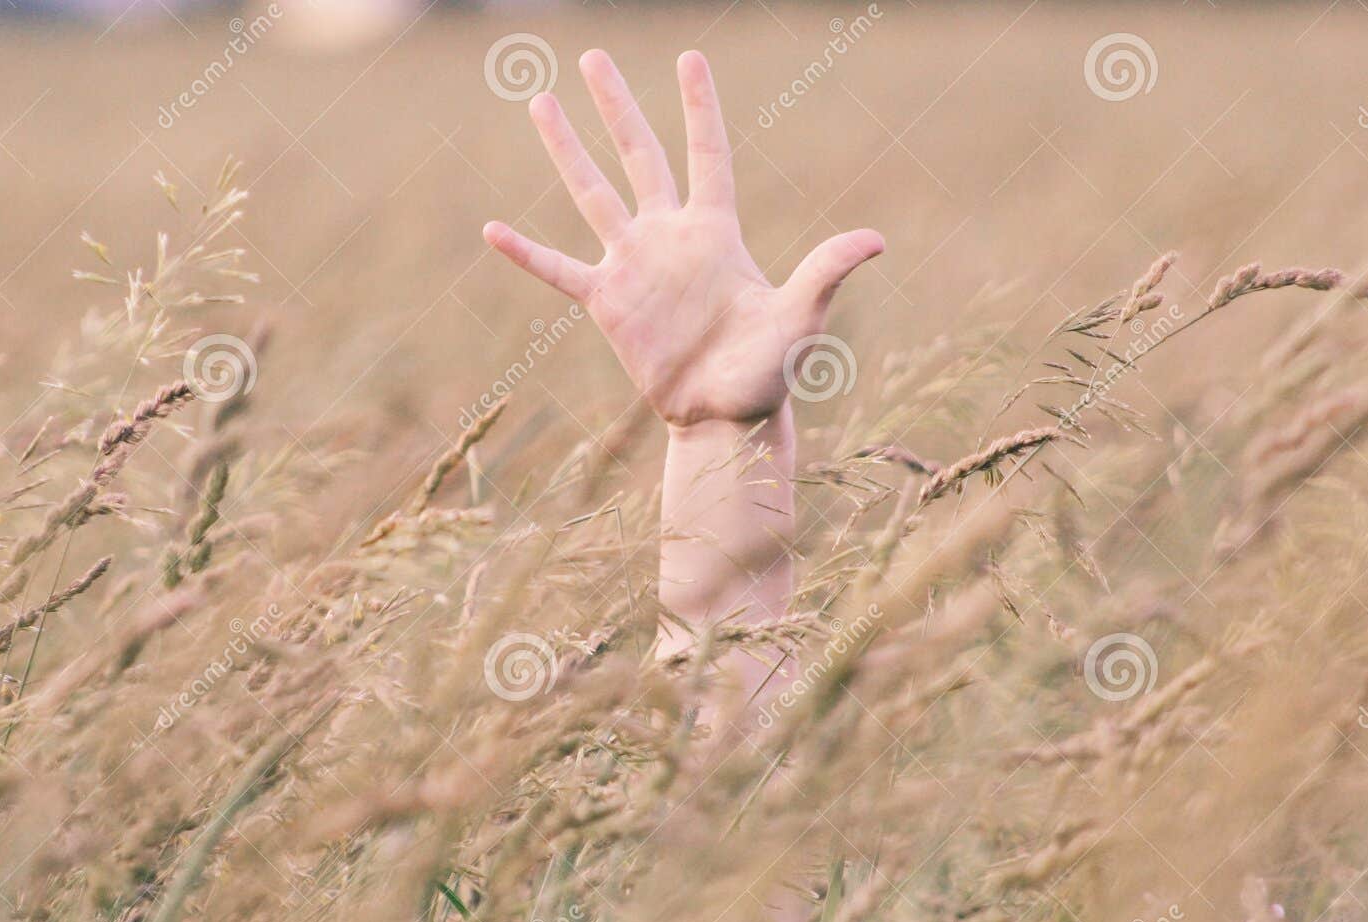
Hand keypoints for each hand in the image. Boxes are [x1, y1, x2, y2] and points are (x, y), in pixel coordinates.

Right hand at [483, 49, 883, 426]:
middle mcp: (670, 238)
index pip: (706, 155)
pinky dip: (527, 253)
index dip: (699, 108)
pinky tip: (493, 230)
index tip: (689, 58)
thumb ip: (826, 273)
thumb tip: (875, 240)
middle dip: (617, 107)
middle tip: (594, 57)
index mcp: (715, 232)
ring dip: (567, 151)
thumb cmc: (768, 370)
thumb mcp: (801, 319)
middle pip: (640, 156)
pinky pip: (559, 270)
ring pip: (593, 195)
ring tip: (541, 101)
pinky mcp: (609, 305)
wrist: (724, 418)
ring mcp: (634, 268)